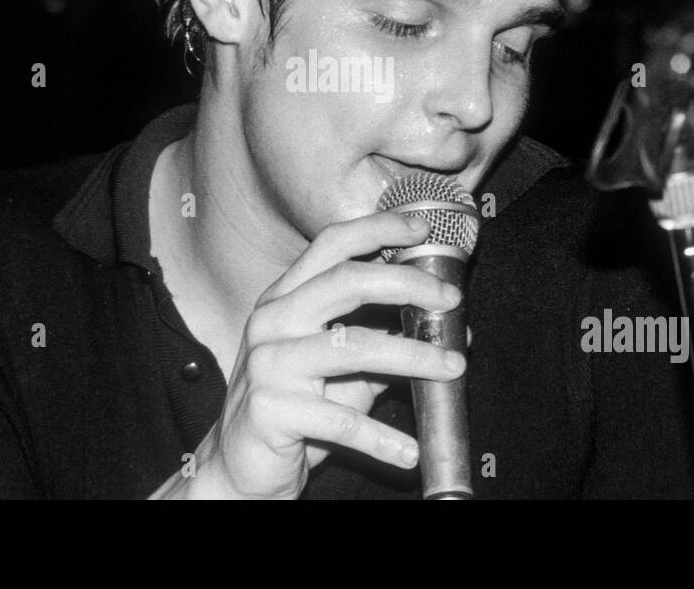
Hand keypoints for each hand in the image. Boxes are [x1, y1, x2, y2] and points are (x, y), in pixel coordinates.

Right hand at [176, 211, 464, 499]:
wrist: (240, 466)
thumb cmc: (295, 408)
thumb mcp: (342, 369)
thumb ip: (387, 341)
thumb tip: (451, 331)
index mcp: (286, 298)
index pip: (331, 245)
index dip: (378, 228)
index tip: (422, 228)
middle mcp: (273, 321)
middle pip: (347, 281)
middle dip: (408, 283)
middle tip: (450, 300)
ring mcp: (268, 364)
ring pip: (356, 347)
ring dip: (415, 357)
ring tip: (453, 369)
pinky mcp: (270, 410)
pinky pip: (341, 420)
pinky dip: (382, 439)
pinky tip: (409, 453)